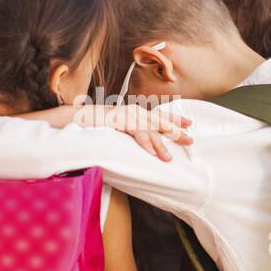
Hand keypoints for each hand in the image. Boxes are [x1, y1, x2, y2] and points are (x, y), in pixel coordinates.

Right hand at [73, 103, 192, 160]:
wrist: (80, 118)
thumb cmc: (101, 125)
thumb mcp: (122, 128)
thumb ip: (134, 132)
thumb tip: (148, 144)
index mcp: (137, 113)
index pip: (160, 115)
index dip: (175, 119)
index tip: (190, 123)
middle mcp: (135, 111)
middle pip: (160, 121)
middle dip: (175, 131)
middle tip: (190, 139)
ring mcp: (127, 115)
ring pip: (149, 130)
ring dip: (160, 145)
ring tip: (168, 158)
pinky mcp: (119, 120)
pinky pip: (135, 132)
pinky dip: (144, 143)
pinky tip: (151, 153)